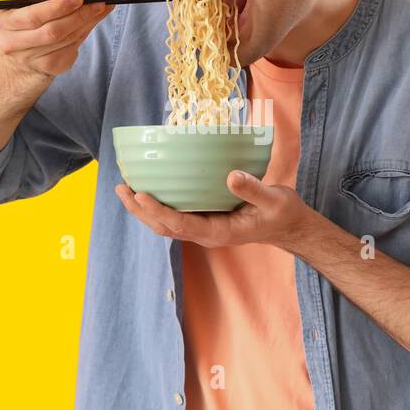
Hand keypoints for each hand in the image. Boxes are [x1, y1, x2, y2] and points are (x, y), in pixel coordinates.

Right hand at [0, 0, 114, 79]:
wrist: (23, 48)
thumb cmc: (29, 13)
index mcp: (2, 22)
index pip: (32, 17)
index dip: (58, 7)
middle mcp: (11, 44)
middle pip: (51, 32)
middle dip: (77, 16)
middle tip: (97, 4)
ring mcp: (29, 59)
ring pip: (65, 41)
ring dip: (85, 24)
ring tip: (99, 9)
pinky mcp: (48, 68)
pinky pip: (71, 50)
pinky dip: (83, 34)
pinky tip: (89, 23)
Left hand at [114, 170, 317, 251]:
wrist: (288, 225)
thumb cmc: (282, 213)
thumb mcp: (273, 200)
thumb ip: (253, 189)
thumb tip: (231, 176)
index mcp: (218, 232)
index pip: (181, 225)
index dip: (159, 211)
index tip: (141, 194)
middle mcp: (206, 233)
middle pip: (164, 227)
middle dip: (141, 210)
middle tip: (121, 188)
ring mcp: (204, 227)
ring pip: (166, 223)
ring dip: (144, 209)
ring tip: (125, 188)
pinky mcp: (206, 218)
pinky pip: (176, 214)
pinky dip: (159, 204)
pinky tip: (150, 188)